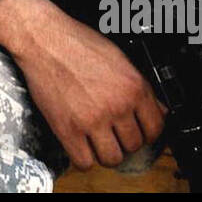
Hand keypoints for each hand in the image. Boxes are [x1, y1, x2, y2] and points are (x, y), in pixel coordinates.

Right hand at [0, 0, 165, 170]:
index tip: (140, 132)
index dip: (148, 132)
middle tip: (115, 133)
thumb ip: (140, 86)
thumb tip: (158, 109)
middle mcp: (117, 105)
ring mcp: (92, 120)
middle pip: (134, 145)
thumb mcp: (119, 58)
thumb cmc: (77, 43)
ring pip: (112, 158)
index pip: (156, 128)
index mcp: (133, 87)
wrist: (43, 39)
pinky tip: (81, 144)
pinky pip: (84, 162)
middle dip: (125, 141)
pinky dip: (83, 158)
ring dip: (106, 152)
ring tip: (98, 141)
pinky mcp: (68, 129)